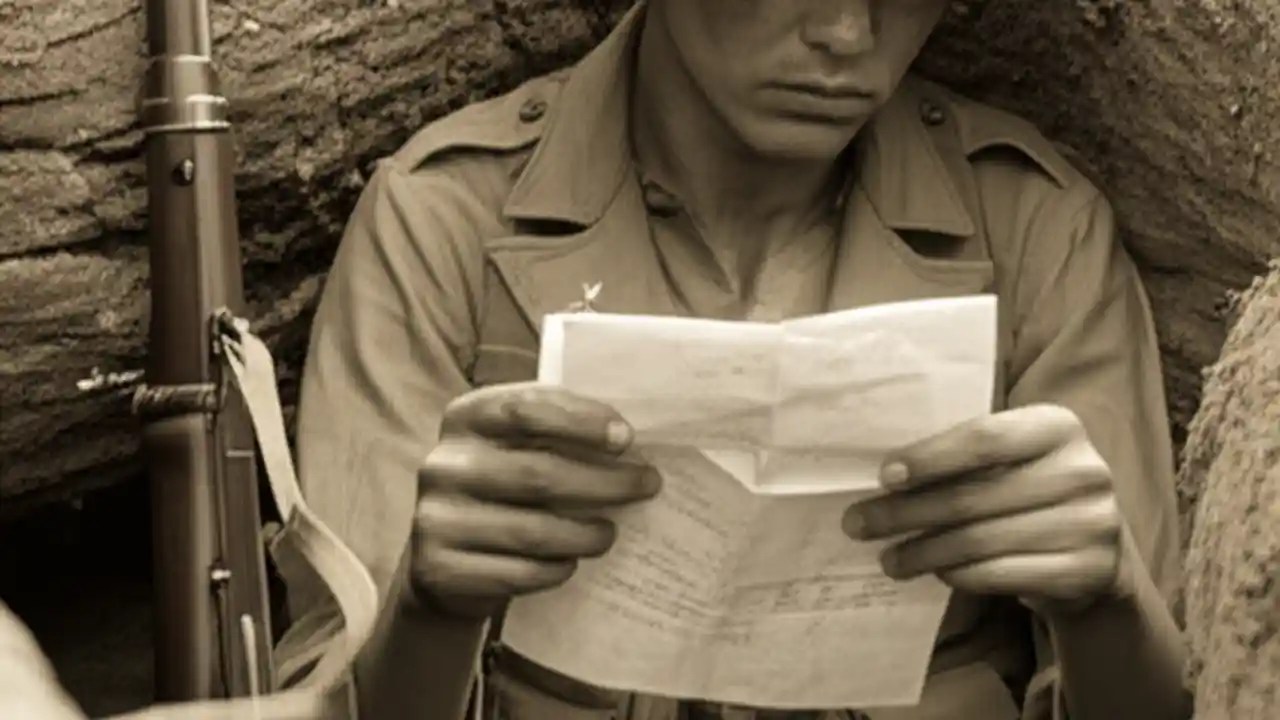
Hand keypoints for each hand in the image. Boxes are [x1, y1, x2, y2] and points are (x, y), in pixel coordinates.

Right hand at [411, 383, 660, 617]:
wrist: (441, 560)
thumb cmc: (498, 490)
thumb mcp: (513, 446)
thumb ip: (555, 431)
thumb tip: (624, 438)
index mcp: (464, 419)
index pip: (525, 409)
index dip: (581, 421)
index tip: (627, 438)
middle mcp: (443, 464)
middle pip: (539, 473)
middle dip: (605, 481)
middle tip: (647, 485)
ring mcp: (436, 518)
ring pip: (533, 530)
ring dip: (586, 533)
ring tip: (610, 532)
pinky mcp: (440, 569)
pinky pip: (518, 572)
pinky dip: (556, 569)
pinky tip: (572, 562)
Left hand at [843, 404, 1128, 614]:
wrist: (1098, 554)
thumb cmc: (1031, 494)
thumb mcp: (1012, 462)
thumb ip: (964, 459)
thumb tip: (884, 480)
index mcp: (1058, 426)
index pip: (985, 438)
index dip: (930, 457)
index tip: (884, 477)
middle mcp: (1084, 470)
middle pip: (973, 496)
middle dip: (906, 513)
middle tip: (859, 524)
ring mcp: (1092, 523)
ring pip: (981, 540)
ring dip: (923, 552)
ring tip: (887, 558)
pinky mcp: (1088, 570)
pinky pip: (1003, 574)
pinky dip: (960, 574)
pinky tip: (934, 572)